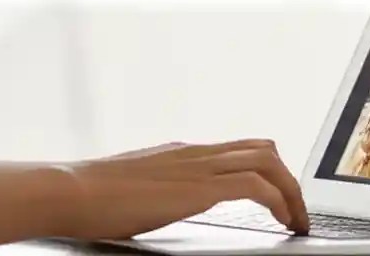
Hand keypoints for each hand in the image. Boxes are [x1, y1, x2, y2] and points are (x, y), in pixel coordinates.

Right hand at [56, 139, 309, 240]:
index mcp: (182, 153)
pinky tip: (282, 221)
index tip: (278, 198)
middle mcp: (195, 153)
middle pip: (262, 148)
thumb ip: (157, 191)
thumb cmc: (91, 196)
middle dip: (288, 179)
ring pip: (267, 161)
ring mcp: (198, 166)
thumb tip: (158, 204)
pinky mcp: (198, 188)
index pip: (239, 149)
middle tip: (295, 211)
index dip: (267, 170)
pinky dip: (279, 201)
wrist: (71, 190)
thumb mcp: (136, 188)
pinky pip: (256, 186)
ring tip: (297, 220)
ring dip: (291, 192)